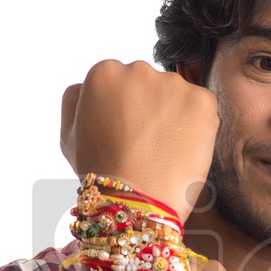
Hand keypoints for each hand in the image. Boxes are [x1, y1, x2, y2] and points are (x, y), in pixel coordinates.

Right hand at [60, 60, 218, 220]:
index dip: (124, 111)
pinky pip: (202, 108)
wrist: (137, 200)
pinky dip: (197, 126)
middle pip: (149, 85)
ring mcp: (173, 83)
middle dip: (150, 108)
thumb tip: (84, 86)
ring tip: (164, 150)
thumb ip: (74, 100)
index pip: (120, 81)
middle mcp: (138, 69)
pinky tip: (182, 149)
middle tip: (146, 144)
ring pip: (176, 96)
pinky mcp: (201, 100)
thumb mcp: (68, 134)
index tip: (125, 133)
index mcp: (105, 72)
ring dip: (174, 116)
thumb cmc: (100, 173)